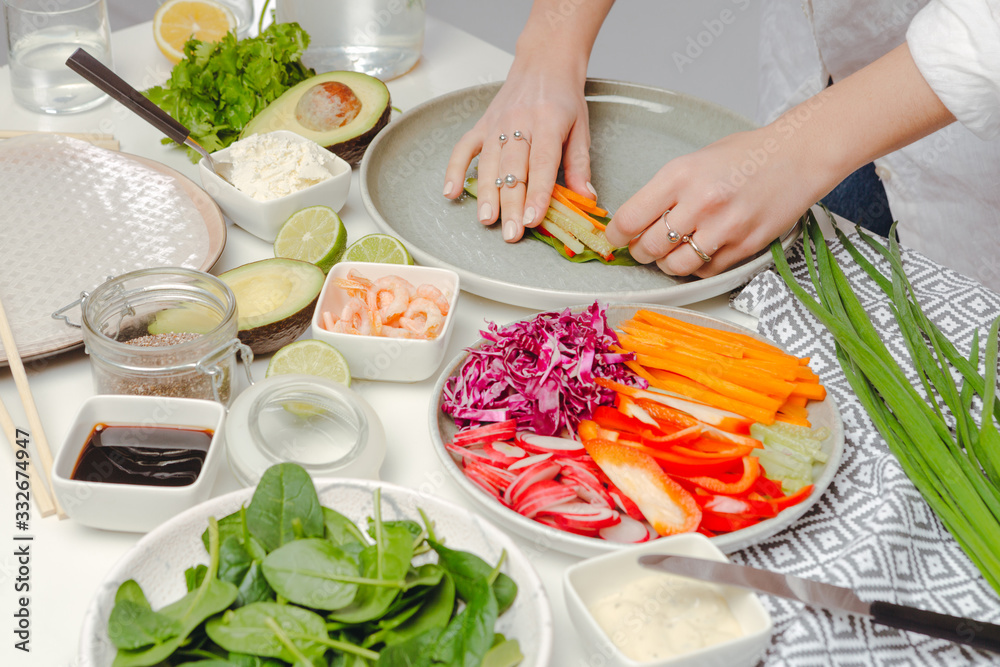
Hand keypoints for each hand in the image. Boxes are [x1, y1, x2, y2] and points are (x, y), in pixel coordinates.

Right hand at [442, 65, 592, 242]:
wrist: (544, 62)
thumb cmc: (564, 98)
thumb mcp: (581, 128)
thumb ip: (580, 165)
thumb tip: (587, 198)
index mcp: (548, 122)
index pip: (542, 164)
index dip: (537, 194)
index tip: (532, 220)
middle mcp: (518, 122)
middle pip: (513, 169)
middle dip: (511, 204)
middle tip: (511, 233)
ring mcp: (496, 124)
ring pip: (489, 163)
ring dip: (486, 194)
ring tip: (487, 220)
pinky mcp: (482, 125)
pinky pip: (463, 148)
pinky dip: (454, 170)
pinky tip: (450, 193)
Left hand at [604, 127, 825, 277]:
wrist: (798, 156)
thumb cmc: (746, 156)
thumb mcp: (694, 161)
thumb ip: (664, 191)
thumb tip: (634, 221)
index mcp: (680, 175)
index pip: (630, 219)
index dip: (616, 236)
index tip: (616, 239)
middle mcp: (700, 202)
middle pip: (649, 248)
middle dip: (640, 252)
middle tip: (643, 247)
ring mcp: (724, 227)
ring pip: (674, 266)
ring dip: (666, 264)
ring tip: (671, 251)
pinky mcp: (744, 246)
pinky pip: (705, 270)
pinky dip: (696, 266)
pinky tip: (700, 251)